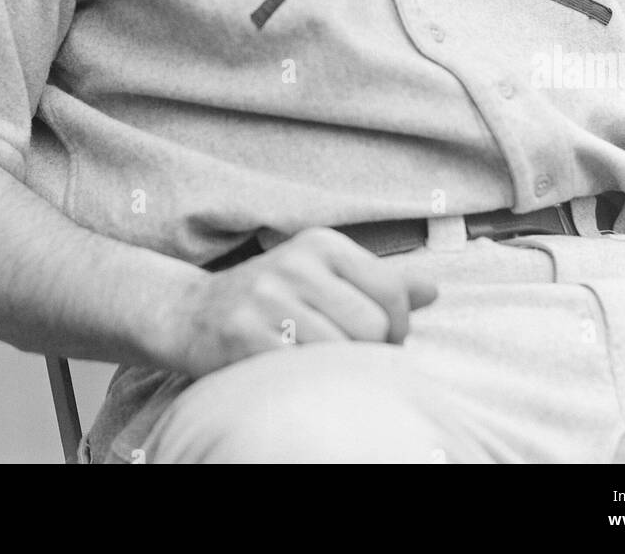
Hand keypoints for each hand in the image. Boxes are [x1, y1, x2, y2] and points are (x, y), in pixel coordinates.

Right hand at [164, 227, 437, 378]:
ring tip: (323, 368)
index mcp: (322, 243)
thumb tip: (433, 290)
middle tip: (351, 362)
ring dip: (339, 372)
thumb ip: (378, 282)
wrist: (191, 313)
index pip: (391, 292)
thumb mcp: (323, 274)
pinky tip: (295, 374)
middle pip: (370, 328)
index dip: (397, 329)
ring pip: (340, 353)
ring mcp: (267, 298)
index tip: (382, 343)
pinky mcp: (244, 335)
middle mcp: (296, 263)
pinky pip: (301, 370)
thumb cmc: (272, 297)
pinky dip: (307, 381)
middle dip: (370, 355)